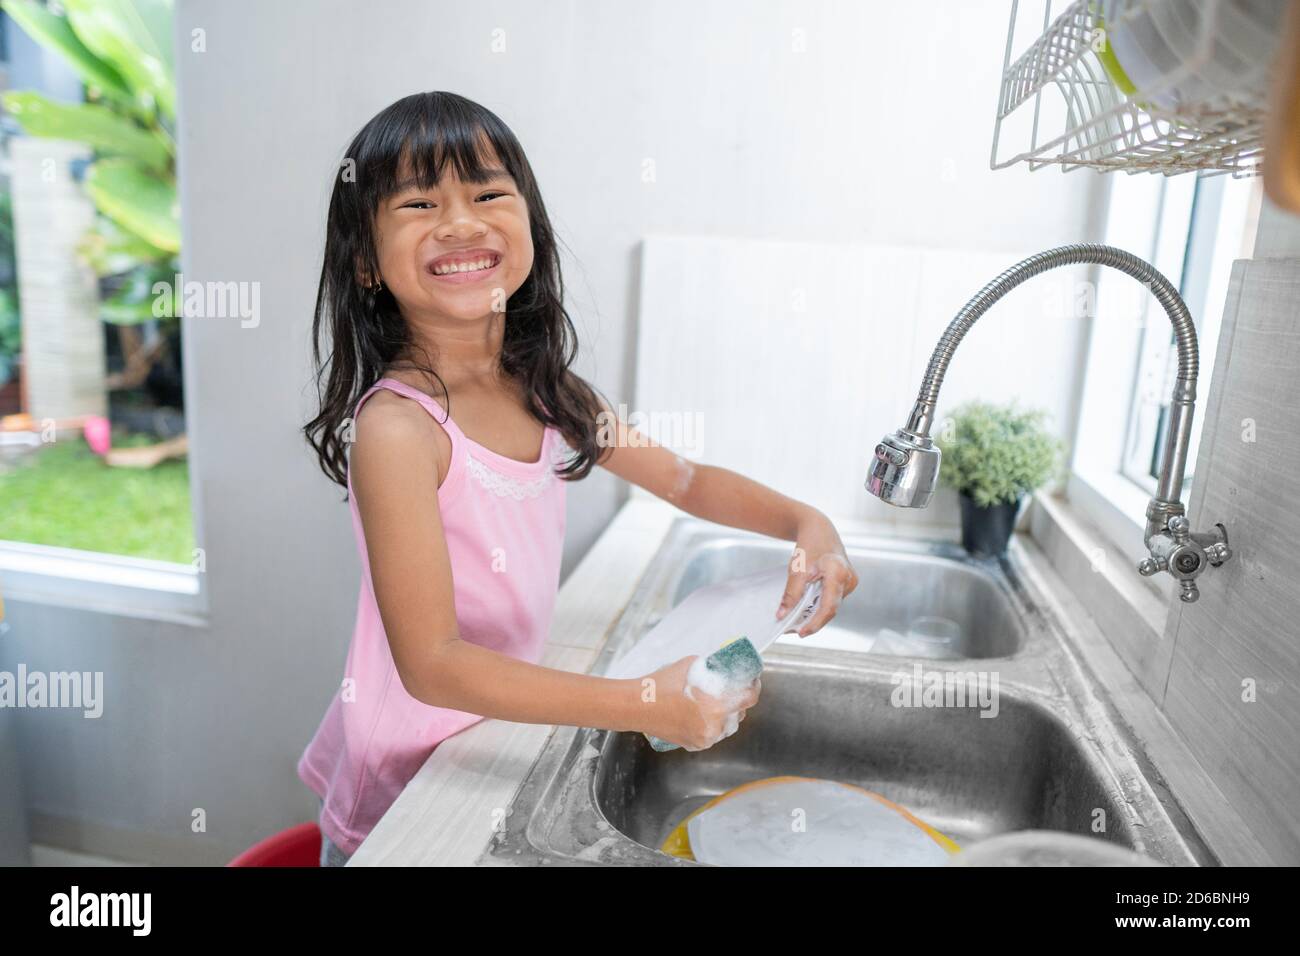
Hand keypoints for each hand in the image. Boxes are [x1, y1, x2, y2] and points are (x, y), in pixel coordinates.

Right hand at [640, 655, 760, 750]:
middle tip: (727, 690)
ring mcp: (705, 738)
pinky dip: (711, 724)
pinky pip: (712, 734)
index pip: (749, 698)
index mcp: (716, 704)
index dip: (753, 687)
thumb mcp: (692, 666)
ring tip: (710, 702)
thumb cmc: (660, 684)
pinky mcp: (695, 745)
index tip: (751, 681)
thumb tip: (725, 669)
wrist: (636, 706)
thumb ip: (713, 670)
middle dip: (736, 701)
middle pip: (740, 713)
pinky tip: (699, 714)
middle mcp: (714, 725)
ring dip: (724, 714)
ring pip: (727, 725)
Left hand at [775, 511, 858, 636]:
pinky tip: (806, 609)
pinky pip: (832, 599)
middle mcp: (849, 579)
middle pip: (830, 609)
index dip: (815, 623)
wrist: (819, 529)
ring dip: (815, 614)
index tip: (800, 632)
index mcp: (838, 573)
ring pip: (831, 606)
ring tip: (796, 621)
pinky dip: (819, 605)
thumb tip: (782, 615)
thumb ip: (790, 594)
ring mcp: (850, 582)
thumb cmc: (809, 545)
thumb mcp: (796, 569)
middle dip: (812, 621)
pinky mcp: (847, 583)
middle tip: (793, 630)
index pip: (828, 607)